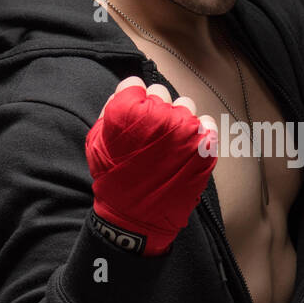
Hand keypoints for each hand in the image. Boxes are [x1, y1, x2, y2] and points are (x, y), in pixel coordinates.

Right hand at [85, 78, 217, 254]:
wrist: (135, 217)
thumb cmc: (112, 181)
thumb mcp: (96, 143)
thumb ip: (108, 112)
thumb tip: (123, 93)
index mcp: (128, 110)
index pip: (134, 85)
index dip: (131, 99)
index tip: (132, 115)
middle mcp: (159, 113)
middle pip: (161, 93)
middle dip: (154, 109)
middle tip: (149, 133)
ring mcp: (185, 129)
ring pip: (185, 105)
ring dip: (177, 119)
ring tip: (168, 142)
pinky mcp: (204, 145)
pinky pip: (207, 124)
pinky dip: (200, 132)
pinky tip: (188, 146)